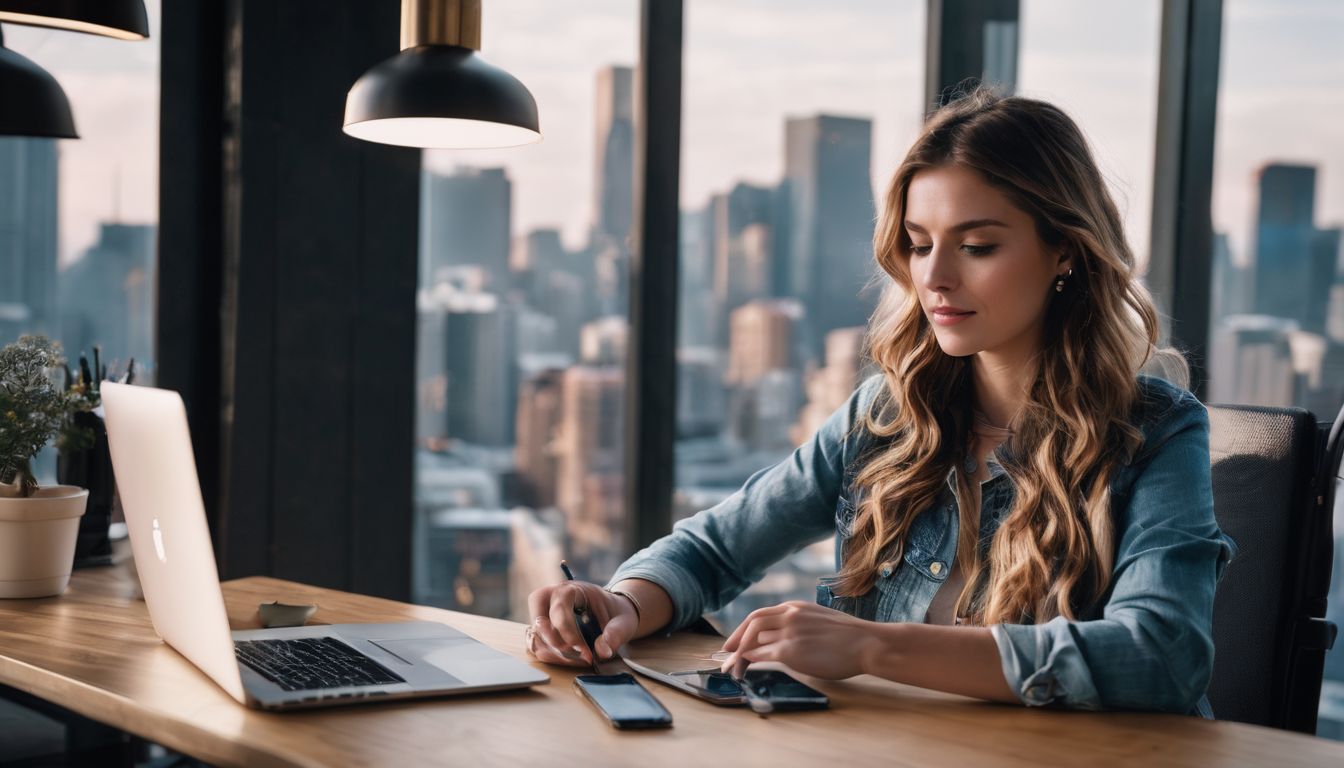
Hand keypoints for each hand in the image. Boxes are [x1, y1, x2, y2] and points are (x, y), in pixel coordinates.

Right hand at [525, 581, 638, 666]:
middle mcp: (552, 599)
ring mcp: (544, 614)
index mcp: (571, 589)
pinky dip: (551, 657)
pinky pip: (537, 646)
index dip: (567, 631)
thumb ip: (615, 634)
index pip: (558, 608)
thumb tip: (602, 651)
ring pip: (536, 637)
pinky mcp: (543, 630)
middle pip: (539, 621)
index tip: (583, 650)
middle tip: (578, 656)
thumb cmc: (615, 613)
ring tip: (579, 659)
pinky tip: (571, 660)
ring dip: (554, 653)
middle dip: (557, 644)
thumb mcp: (623, 620)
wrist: (612, 614)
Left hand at [719, 600, 878, 679]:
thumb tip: (782, 642)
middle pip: (752, 623)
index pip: (761, 614)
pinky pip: (760, 654)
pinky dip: (748, 661)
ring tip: (733, 669)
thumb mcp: (819, 622)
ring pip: (753, 640)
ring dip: (739, 655)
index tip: (736, 640)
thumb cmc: (850, 638)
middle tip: (726, 654)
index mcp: (796, 607)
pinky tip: (744, 669)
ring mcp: (788, 631)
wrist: (866, 643)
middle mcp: (789, 615)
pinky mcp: (790, 650)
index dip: (744, 628)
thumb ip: (799, 627)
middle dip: (735, 639)